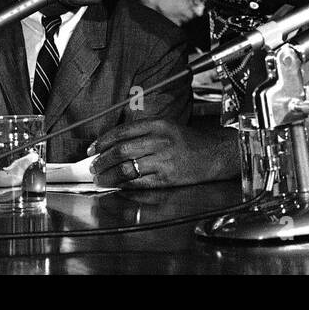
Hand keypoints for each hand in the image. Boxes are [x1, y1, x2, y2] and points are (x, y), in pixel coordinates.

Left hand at [89, 118, 226, 188]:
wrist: (216, 154)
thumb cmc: (191, 142)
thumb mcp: (168, 127)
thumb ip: (144, 133)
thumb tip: (115, 144)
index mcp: (159, 124)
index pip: (123, 132)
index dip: (103, 141)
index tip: (93, 149)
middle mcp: (160, 141)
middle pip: (121, 150)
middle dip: (102, 160)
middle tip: (93, 166)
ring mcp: (163, 160)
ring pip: (126, 168)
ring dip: (109, 175)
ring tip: (100, 178)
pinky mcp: (166, 177)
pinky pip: (139, 182)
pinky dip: (123, 184)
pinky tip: (117, 184)